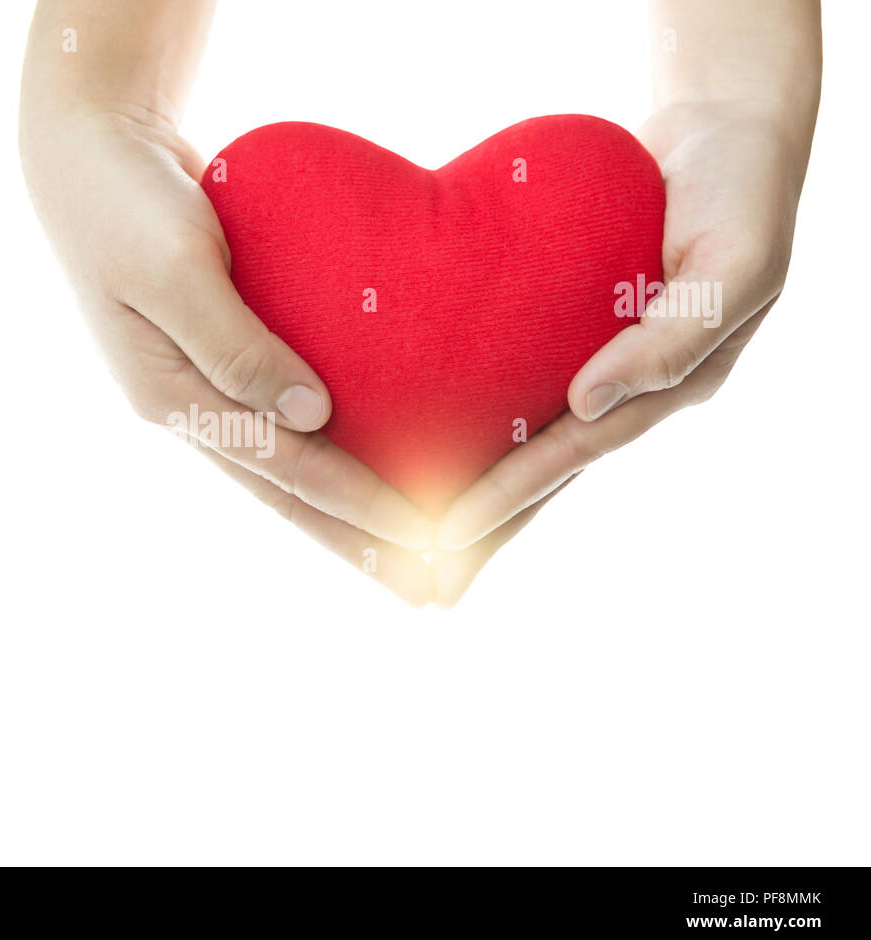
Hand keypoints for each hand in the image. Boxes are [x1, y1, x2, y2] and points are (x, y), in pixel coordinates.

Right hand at [20, 104, 438, 603]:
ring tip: (406, 545)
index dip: (361, 505)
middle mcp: (187, 405)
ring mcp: (199, 382)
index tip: (430, 539)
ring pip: (286, 462)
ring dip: (344, 507)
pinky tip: (366, 453)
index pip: (287, 468)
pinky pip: (284, 413)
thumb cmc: (123, 202)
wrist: (86, 148)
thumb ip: (236, 346)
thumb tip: (315, 416)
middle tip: (427, 593)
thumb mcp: (171, 270)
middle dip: (357, 542)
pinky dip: (328, 445)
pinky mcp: (219, 349)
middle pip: (286, 492)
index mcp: (171, 399)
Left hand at [430, 99, 815, 595]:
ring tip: (424, 542)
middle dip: (490, 528)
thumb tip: (588, 403)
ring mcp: (603, 361)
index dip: (508, 495)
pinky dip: (485, 422)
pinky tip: (441, 441)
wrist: (728, 129)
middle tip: (427, 586)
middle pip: (547, 471)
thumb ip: (671, 339)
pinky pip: (524, 385)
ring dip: (484, 491)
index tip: (445, 535)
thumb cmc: (740, 192)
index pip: (570, 454)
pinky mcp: (576, 327)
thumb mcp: (733, 264)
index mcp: (667, 385)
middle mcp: (630, 386)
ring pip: (532, 439)